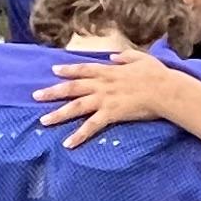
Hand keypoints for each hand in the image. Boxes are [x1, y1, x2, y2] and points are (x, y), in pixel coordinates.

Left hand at [38, 43, 185, 139]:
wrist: (165, 90)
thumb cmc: (157, 74)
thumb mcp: (141, 58)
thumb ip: (125, 57)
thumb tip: (113, 57)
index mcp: (108, 71)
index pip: (83, 69)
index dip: (68, 69)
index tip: (54, 70)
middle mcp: (102, 84)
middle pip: (72, 88)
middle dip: (52, 91)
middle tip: (35, 95)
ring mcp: (105, 100)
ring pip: (76, 107)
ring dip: (58, 114)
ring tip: (43, 120)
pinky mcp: (111, 114)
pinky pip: (91, 126)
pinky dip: (78, 135)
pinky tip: (67, 144)